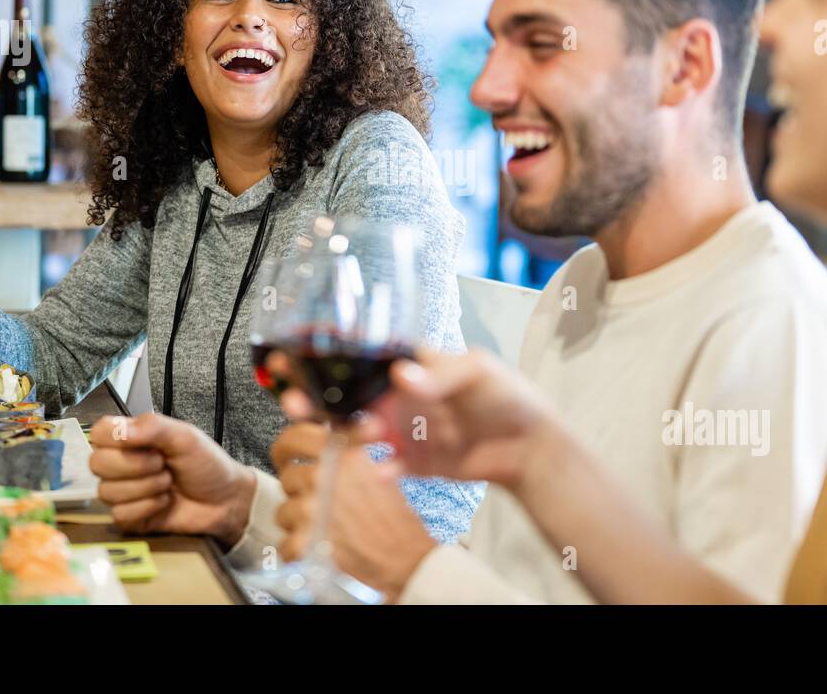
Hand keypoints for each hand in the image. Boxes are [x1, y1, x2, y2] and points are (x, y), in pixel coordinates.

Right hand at [88, 413, 255, 544]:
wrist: (226, 499)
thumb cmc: (207, 464)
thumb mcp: (185, 436)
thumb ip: (153, 427)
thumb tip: (120, 430)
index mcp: (132, 438)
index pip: (99, 432)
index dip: (115, 438)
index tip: (144, 443)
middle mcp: (122, 464)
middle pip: (97, 463)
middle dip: (136, 465)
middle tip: (163, 464)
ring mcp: (124, 492)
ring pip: (107, 491)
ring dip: (146, 487)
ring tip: (168, 483)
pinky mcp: (130, 517)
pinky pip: (120, 514)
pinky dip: (147, 507)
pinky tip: (164, 502)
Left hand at [270, 423, 434, 602]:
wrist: (405, 559)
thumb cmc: (396, 519)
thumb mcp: (376, 470)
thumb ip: (348, 450)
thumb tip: (327, 432)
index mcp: (342, 455)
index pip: (295, 437)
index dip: (286, 447)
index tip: (285, 456)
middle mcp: (324, 477)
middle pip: (288, 477)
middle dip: (299, 490)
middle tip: (317, 500)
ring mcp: (312, 510)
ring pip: (283, 511)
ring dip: (297, 522)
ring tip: (322, 527)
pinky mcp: (307, 542)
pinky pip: (285, 543)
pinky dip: (297, 550)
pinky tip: (315, 548)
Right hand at [280, 347, 554, 490]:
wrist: (533, 448)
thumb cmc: (510, 396)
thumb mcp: (479, 373)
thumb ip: (440, 376)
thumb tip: (403, 375)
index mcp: (412, 365)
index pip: (363, 356)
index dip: (329, 355)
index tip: (294, 355)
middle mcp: (400, 395)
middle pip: (347, 394)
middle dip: (316, 397)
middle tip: (297, 403)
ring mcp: (405, 429)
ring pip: (358, 429)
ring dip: (345, 432)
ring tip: (361, 434)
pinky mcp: (415, 462)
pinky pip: (386, 468)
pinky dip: (381, 470)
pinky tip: (385, 471)